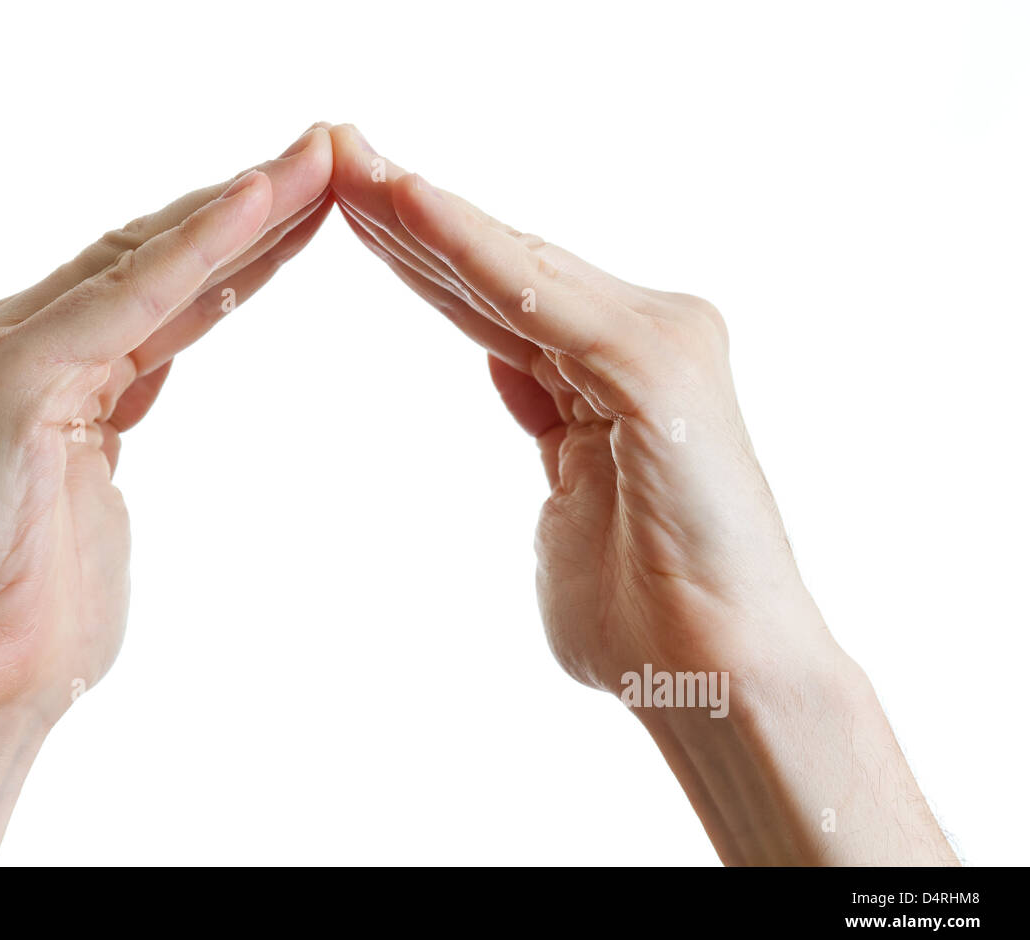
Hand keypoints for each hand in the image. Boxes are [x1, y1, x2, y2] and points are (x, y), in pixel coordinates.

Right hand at [0, 124, 332, 723]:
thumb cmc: (37, 610)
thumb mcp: (94, 486)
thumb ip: (110, 411)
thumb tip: (143, 375)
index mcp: (43, 365)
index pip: (157, 283)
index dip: (239, 241)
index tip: (317, 206)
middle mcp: (15, 339)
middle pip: (155, 254)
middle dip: (251, 205)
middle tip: (332, 154)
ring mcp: (6, 352)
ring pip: (148, 260)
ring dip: (242, 207)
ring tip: (320, 161)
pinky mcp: (11, 380)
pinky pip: (130, 300)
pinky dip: (198, 248)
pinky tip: (259, 202)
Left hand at [328, 123, 816, 689]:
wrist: (717, 678)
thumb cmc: (640, 615)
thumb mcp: (567, 495)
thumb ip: (547, 423)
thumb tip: (509, 368)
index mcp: (611, 372)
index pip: (496, 300)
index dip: (421, 256)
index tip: (348, 212)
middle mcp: (642, 338)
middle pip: (501, 267)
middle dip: (409, 215)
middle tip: (331, 153)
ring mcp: (657, 342)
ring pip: (514, 267)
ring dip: (422, 213)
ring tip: (345, 160)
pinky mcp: (656, 364)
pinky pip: (538, 297)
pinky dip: (468, 247)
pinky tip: (404, 200)